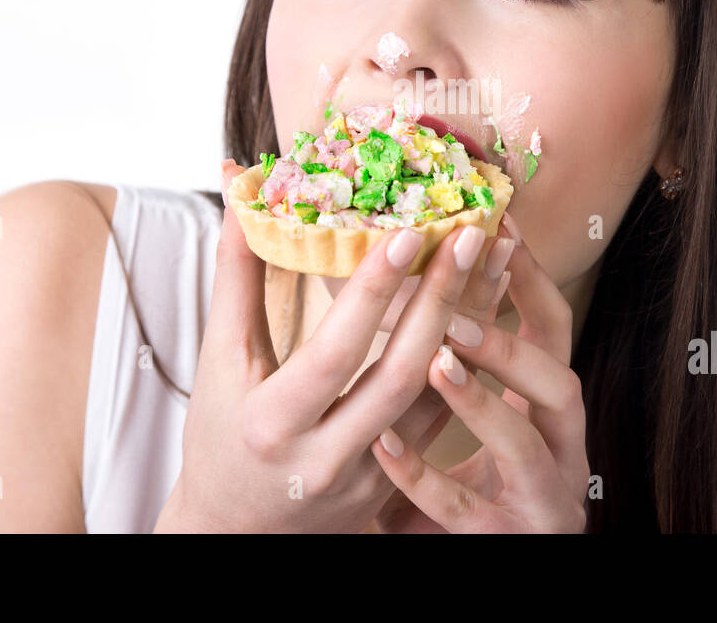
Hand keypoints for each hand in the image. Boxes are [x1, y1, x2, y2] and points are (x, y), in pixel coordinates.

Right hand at [154, 160, 513, 532]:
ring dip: (472, 324)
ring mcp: (370, 477)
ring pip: (437, 396)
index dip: (373, 294)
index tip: (409, 233)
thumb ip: (238, 274)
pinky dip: (469, 357)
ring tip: (495, 258)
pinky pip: (443, 415)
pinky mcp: (398, 485)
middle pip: (400, 374)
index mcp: (273, 424)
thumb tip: (239, 186)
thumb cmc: (221, 435)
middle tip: (471, 233)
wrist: (237, 530)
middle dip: (442, 300)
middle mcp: (326, 457)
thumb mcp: (221, 359)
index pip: (334, 353)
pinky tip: (486, 308)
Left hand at [370, 218, 590, 532]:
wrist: (491, 563)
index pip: (556, 333)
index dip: (533, 281)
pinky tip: (385, 444)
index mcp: (552, 411)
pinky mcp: (507, 540)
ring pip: (525, 446)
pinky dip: (424, 474)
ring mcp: (542, 499)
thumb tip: (407, 276)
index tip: (498, 230)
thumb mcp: (481, 422)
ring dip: (481, 401)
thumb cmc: (477, 491)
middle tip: (451, 309)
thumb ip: (456, 362)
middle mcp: (562, 451)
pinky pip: (464, 508)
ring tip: (433, 362)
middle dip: (510, 342)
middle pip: (559, 383)